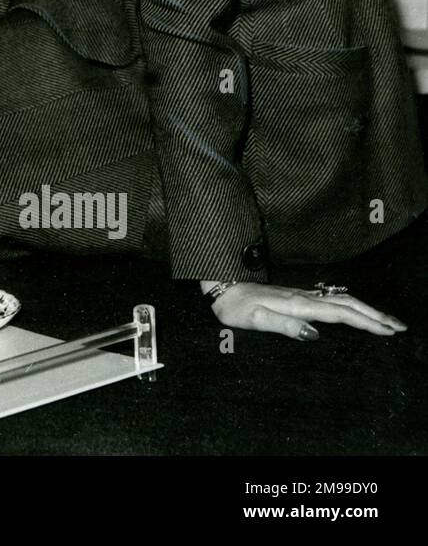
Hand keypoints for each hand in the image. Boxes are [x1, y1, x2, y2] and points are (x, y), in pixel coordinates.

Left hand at [206, 281, 406, 339]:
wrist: (221, 287)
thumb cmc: (235, 307)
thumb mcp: (254, 320)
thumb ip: (283, 326)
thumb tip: (314, 334)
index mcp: (297, 305)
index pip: (339, 314)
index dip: (366, 322)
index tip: (389, 331)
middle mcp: (303, 297)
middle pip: (347, 304)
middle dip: (375, 315)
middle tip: (400, 326)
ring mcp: (300, 295)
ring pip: (341, 299)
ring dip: (366, 309)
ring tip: (386, 320)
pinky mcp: (296, 295)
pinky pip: (331, 299)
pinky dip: (350, 305)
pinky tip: (356, 310)